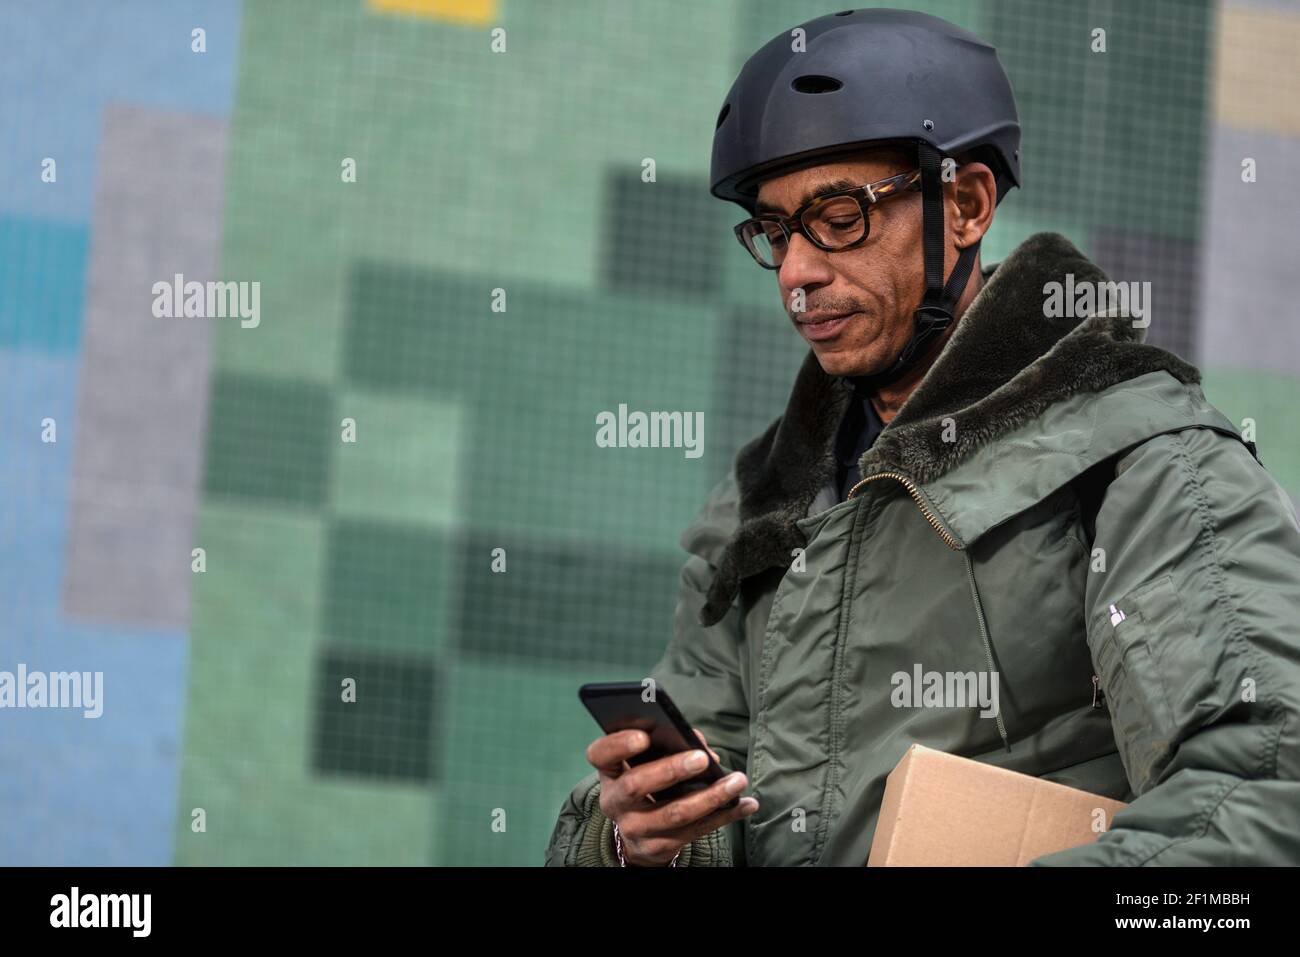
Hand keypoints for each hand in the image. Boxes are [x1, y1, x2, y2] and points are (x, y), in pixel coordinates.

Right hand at [587, 727, 758, 865]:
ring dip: (710, 796)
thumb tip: (700, 746)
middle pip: (636, 785)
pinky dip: (725, 816)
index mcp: (610, 772)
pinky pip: (695, 831)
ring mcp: (635, 828)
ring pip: (673, 813)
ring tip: (737, 781)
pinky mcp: (658, 848)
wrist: (638, 834)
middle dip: (670, 770)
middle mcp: (615, 801)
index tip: (644, 736)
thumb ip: (667, 745)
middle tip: (701, 758)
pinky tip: (746, 804)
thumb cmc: (647, 783)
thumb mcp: (644, 764)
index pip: (600, 754)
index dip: (619, 744)